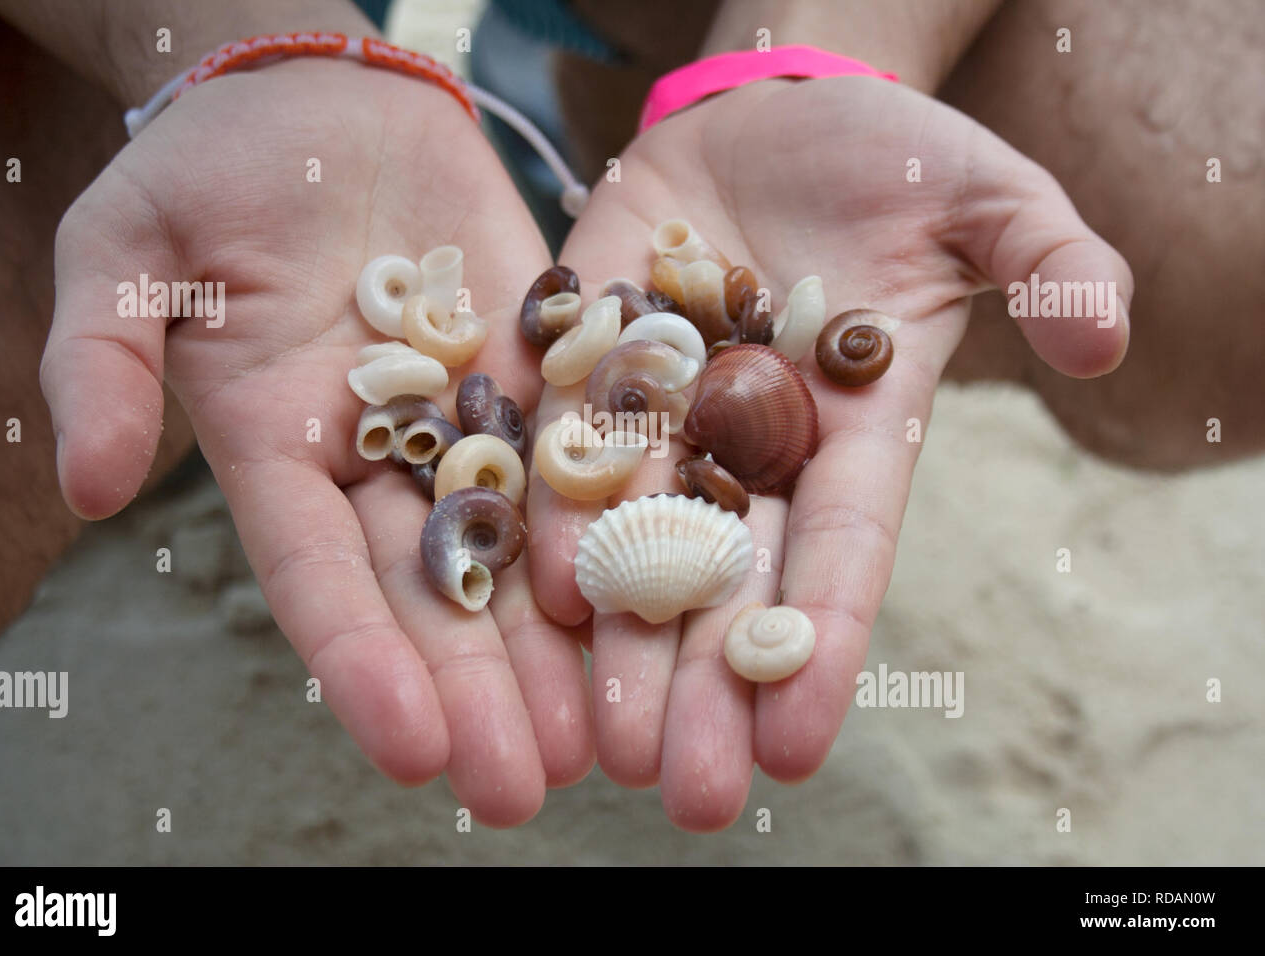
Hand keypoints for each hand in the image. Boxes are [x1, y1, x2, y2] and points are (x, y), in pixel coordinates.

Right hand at [41, 58, 593, 824]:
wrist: (325, 105)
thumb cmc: (206, 174)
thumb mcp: (125, 255)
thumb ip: (101, 363)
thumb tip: (84, 488)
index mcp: (282, 456)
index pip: (320, 578)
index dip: (362, 664)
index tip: (412, 751)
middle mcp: (386, 462)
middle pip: (437, 589)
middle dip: (479, 690)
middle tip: (527, 788)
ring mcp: (474, 420)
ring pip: (523, 543)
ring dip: (563, 641)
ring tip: (609, 730)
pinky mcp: (544, 368)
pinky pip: (588, 444)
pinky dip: (626, 515)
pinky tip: (669, 587)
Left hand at [529, 77, 1131, 828]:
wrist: (772, 112)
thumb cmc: (895, 159)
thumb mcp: (990, 196)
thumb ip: (1050, 263)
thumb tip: (1107, 337)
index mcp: (857, 428)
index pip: (844, 549)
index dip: (822, 642)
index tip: (800, 745)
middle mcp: (754, 441)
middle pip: (728, 574)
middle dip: (706, 683)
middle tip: (685, 791)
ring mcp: (664, 405)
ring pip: (633, 534)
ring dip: (615, 638)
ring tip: (598, 740)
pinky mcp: (582, 354)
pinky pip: (557, 440)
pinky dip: (541, 510)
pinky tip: (524, 597)